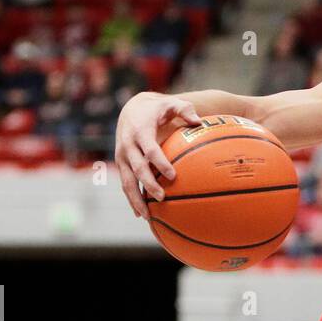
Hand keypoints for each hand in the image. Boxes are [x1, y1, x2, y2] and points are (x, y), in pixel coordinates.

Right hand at [115, 92, 202, 218]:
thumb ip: (185, 110)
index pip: (150, 150)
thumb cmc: (157, 108)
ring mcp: (122, 156)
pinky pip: (125, 184)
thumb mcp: (171, 104)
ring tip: (148, 216)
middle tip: (162, 198)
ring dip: (136, 199)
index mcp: (140, 131)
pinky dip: (131, 199)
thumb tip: (200, 122)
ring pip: (126, 181)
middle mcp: (127, 145)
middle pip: (137, 168)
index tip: (173, 176)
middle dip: (148, 184)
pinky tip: (141, 214)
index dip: (160, 163)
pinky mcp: (121, 163)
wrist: (131, 108)